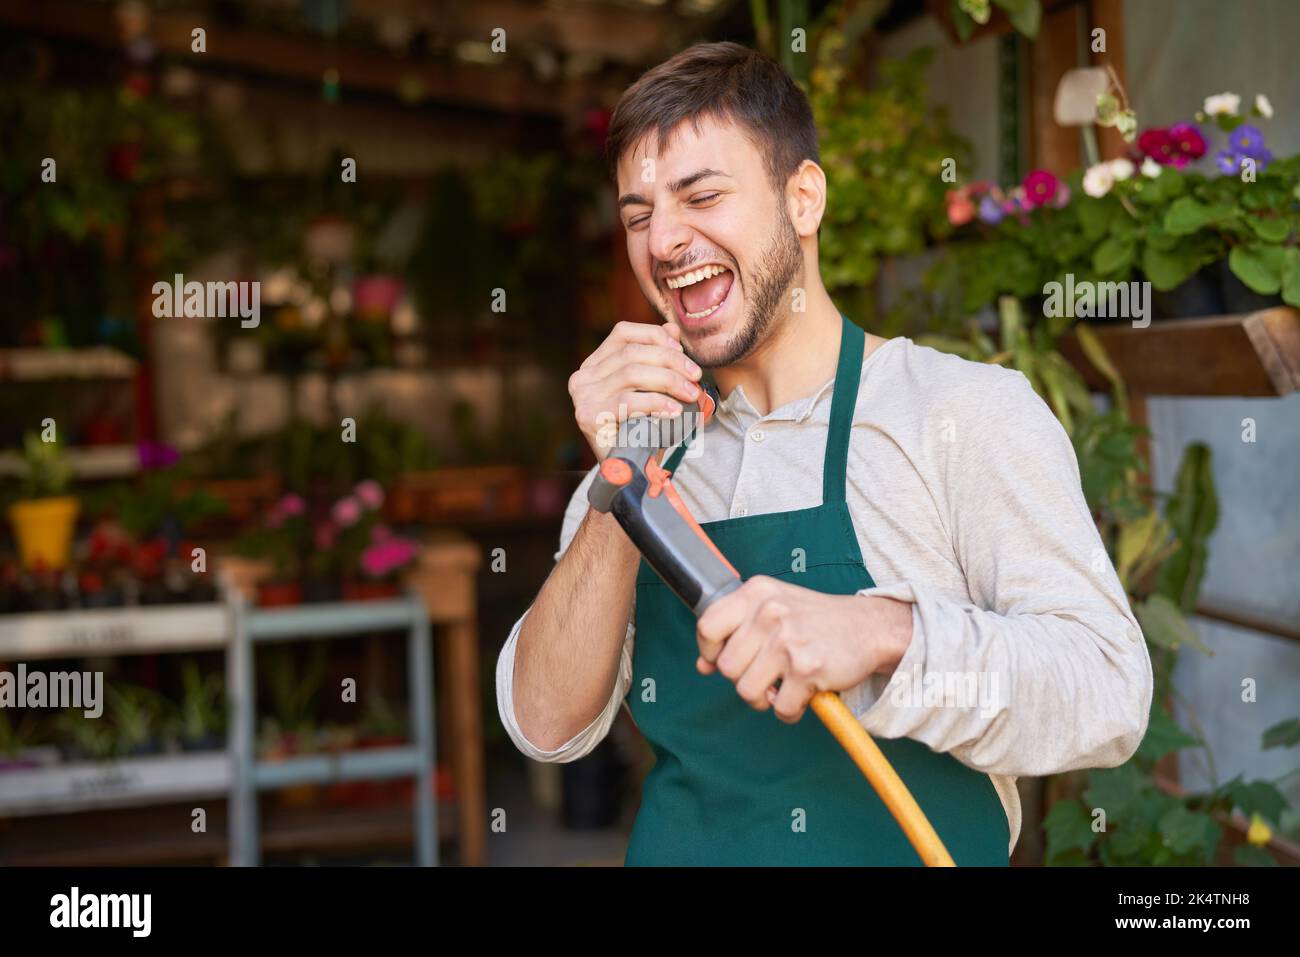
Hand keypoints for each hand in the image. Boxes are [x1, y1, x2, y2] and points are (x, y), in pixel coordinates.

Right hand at [569, 321, 702, 459]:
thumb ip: (658, 358)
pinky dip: (656, 403)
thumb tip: (672, 329)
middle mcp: (583, 377)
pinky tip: (674, 411)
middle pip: (632, 353)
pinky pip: (628, 401)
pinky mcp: (589, 417)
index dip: (655, 336)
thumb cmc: (641, 429)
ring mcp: (583, 397)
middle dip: (670, 361)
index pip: (623, 333)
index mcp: (594, 365)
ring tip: (691, 394)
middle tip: (695, 376)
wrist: (627, 473)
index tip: (681, 351)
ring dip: (669, 381)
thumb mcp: (651, 389)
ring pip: (632, 373)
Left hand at [695, 576, 912, 723]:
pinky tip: (802, 695)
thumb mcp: (772, 610)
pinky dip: (790, 711)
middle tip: (767, 675)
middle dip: (743, 679)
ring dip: (764, 699)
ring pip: (746, 691)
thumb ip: (736, 631)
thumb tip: (703, 666)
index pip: (706, 627)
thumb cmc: (815, 621)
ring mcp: (787, 640)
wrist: (868, 627)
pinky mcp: (806, 668)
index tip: (724, 660)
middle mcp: (768, 612)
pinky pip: (781, 708)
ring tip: (783, 686)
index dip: (710, 652)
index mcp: (756, 592)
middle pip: (726, 667)